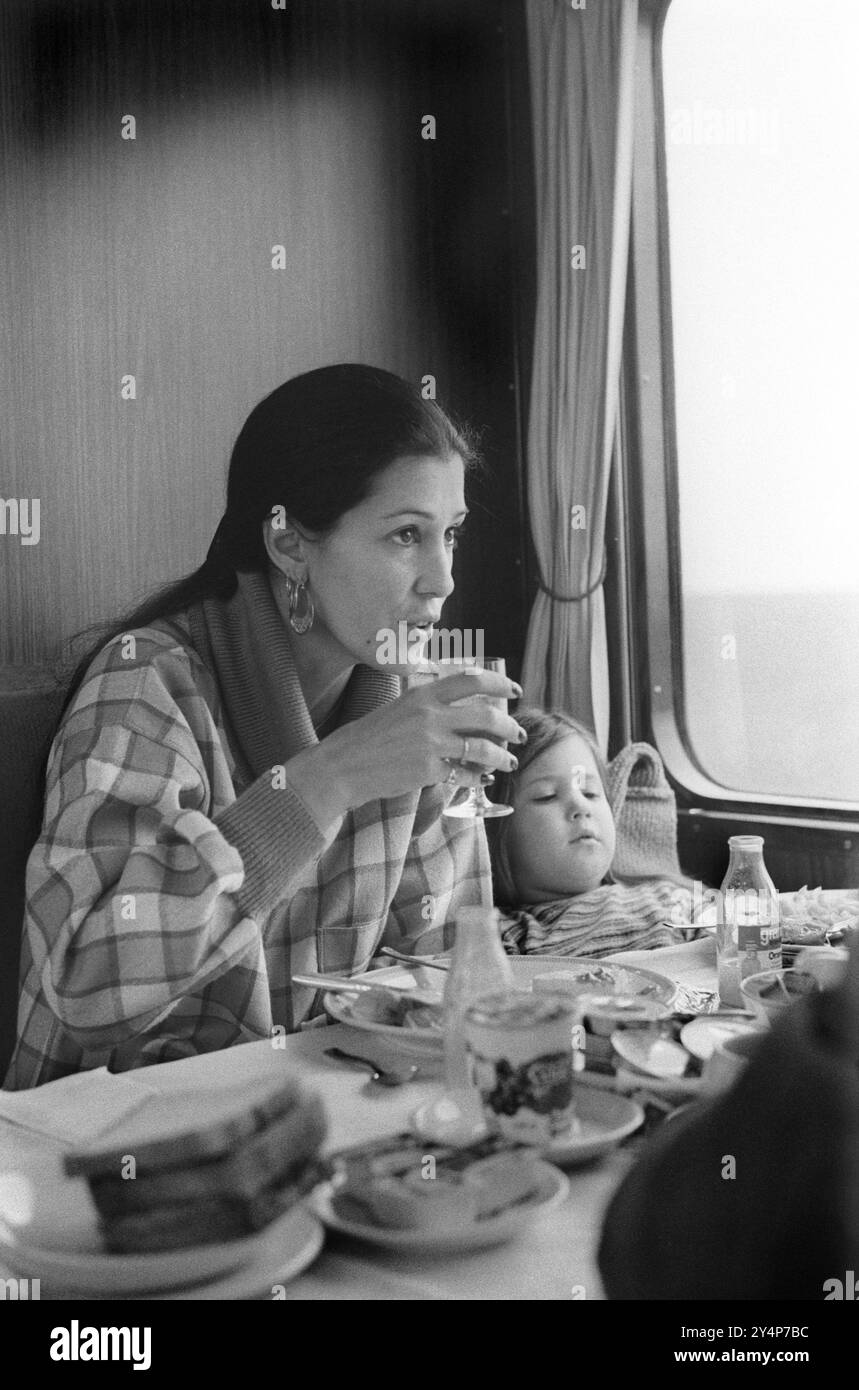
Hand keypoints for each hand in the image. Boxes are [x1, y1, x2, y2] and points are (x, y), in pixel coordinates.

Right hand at [292, 669, 524, 820]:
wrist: (343, 766)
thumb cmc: (369, 738)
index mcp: (422, 695)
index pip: (471, 680)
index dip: (499, 684)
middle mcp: (430, 715)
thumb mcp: (399, 710)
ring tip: (509, 763)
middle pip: (486, 716)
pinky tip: (482, 780)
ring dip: (503, 757)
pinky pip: (465, 774)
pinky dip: (478, 778)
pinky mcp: (429, 770)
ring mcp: (431, 743)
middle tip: (518, 734)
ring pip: (482, 749)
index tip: (514, 690)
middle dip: (510, 727)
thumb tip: (465, 714)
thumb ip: (430, 707)